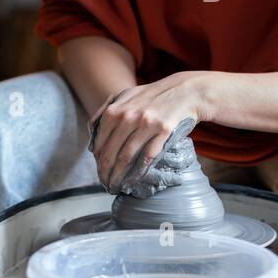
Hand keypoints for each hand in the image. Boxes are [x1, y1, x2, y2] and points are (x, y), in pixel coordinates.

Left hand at [88, 71, 212, 191]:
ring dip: (119, 175)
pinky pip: (148, 156)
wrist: (185, 91)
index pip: (100, 142)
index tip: (99, 171)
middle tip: (105, 183)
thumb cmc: (154, 96)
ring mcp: (146, 123)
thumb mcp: (126, 96)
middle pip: (110, 152)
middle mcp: (128, 116)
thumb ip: (107, 111)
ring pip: (126, 157)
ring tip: (116, 185)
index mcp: (115, 110)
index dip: (98, 161)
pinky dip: (139, 171)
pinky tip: (134, 179)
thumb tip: (92, 135)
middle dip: (105, 172)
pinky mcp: (163, 131)